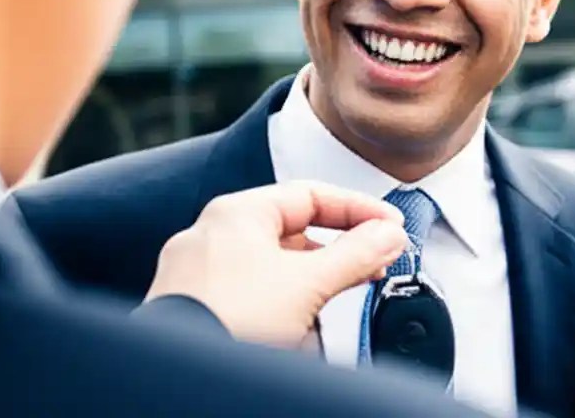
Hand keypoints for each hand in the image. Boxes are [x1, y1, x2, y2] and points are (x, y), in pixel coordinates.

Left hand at [145, 181, 406, 348]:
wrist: (183, 379)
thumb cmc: (228, 321)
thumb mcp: (309, 283)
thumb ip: (356, 254)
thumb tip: (387, 236)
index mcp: (236, 213)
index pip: (311, 194)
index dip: (358, 209)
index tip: (390, 227)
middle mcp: (211, 237)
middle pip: (293, 233)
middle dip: (336, 255)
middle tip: (372, 266)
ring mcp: (198, 276)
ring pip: (273, 270)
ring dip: (309, 288)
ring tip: (328, 310)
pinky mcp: (195, 310)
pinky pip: (250, 300)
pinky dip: (280, 311)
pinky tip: (292, 334)